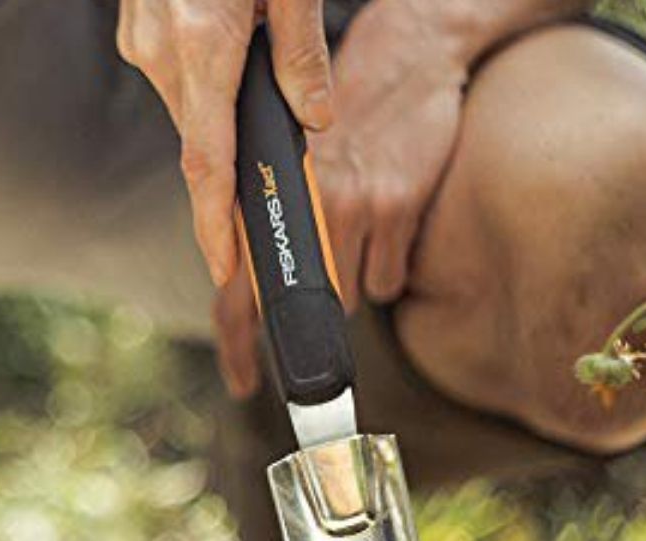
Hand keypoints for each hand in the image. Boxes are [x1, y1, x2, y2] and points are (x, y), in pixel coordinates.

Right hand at [118, 0, 332, 286]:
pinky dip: (208, 80)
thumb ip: (302, 52)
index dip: (215, 227)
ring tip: (260, 65)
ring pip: (191, 108)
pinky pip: (178, 75)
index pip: (208, 162)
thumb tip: (315, 119)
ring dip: (225, 111)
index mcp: (204, 42)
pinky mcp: (139, 26)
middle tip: (281, 166)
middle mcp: (163, 50)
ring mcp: (144, 38)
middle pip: (204, 142)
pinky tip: (231, 46)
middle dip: (235, 165)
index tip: (225, 269)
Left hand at [213, 0, 471, 397]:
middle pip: (303, 309)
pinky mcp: (394, 207)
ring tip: (362, 235)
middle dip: (312, 321)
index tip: (244, 381)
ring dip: (355, 282)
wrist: (407, 54)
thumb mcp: (298, 164)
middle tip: (322, 323)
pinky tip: (389, 230)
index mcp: (270, 199)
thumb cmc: (347, 110)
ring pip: (350, 298)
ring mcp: (351, 208)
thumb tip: (264, 282)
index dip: (239, 343)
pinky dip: (389, 269)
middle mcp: (304, 208)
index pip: (242, 289)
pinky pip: (389, 281)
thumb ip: (280, 220)